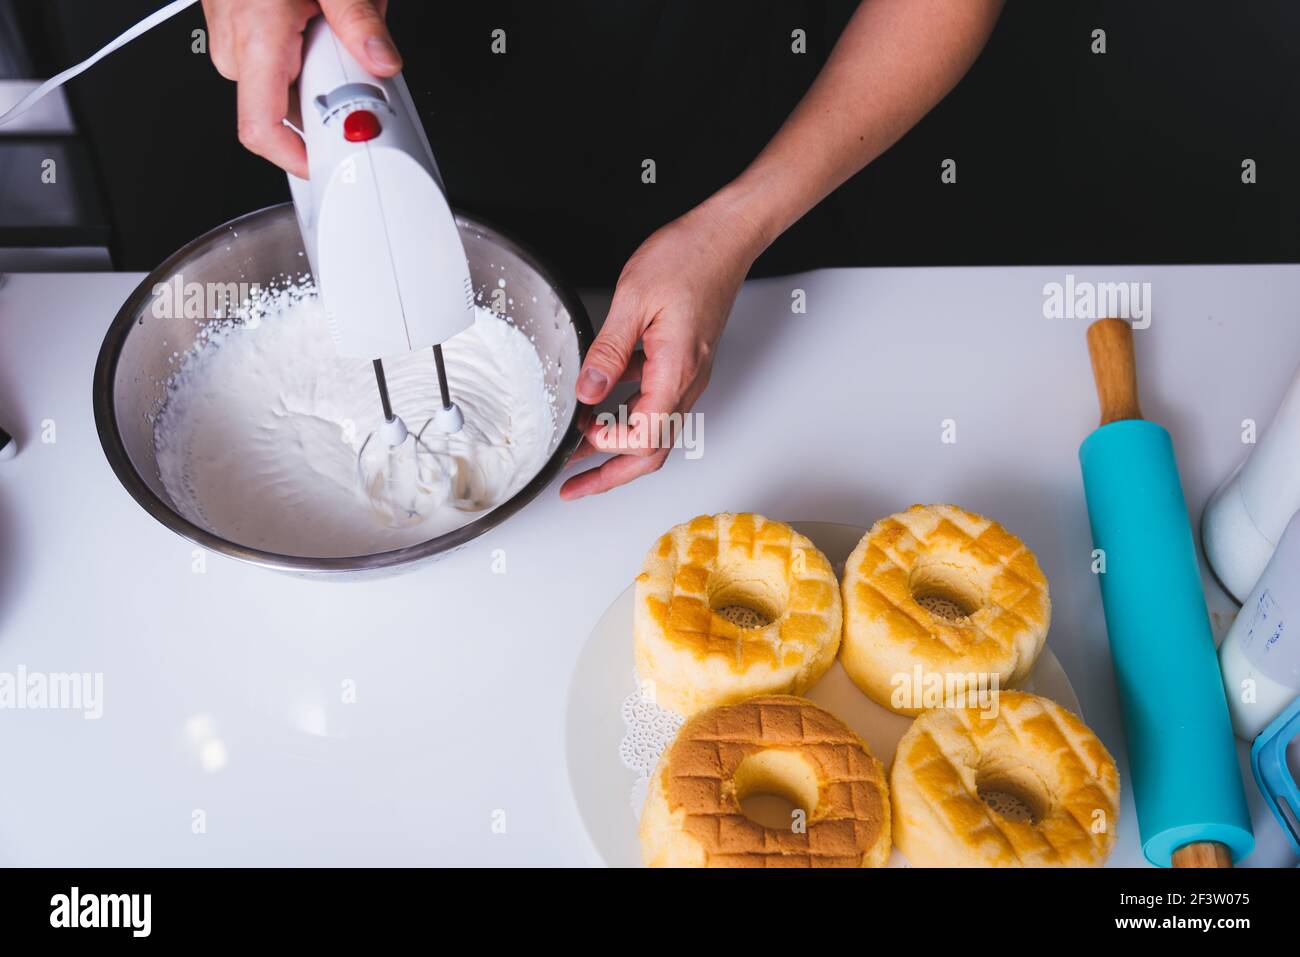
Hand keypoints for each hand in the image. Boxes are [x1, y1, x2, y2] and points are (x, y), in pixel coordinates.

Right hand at [201, 0, 399, 176]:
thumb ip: (361, 21)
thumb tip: (384, 62)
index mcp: (256, 36)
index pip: (261, 128)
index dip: (296, 159)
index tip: (331, 164)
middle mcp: (235, 41)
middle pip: (282, 108)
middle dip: (326, 99)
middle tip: (359, 74)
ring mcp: (229, 34)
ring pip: (280, 83)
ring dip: (316, 72)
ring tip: (333, 30)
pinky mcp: (235, 26)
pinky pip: (272, 59)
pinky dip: (302, 51)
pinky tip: (317, 21)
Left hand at [560, 195, 765, 498]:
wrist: (724, 237)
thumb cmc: (688, 258)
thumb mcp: (633, 301)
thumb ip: (607, 353)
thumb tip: (587, 393)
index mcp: (675, 372)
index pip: (643, 436)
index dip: (607, 447)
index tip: (577, 439)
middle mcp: (687, 382)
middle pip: (652, 452)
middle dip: (609, 476)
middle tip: (573, 489)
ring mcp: (688, 377)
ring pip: (652, 432)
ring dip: (614, 448)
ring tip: (576, 454)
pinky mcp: (683, 365)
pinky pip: (654, 404)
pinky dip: (624, 415)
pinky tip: (598, 408)